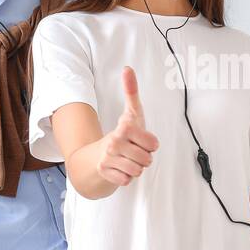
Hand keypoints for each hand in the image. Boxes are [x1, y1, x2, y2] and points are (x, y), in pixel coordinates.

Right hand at [95, 67, 159, 186]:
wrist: (96, 155)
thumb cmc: (122, 134)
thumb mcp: (131, 114)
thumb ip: (131, 92)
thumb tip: (128, 68)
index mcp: (125, 127)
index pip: (154, 145)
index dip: (151, 145)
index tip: (141, 140)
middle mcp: (114, 142)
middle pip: (147, 160)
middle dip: (143, 159)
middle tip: (133, 152)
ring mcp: (108, 158)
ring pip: (138, 171)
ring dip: (135, 169)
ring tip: (126, 160)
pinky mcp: (104, 172)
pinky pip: (127, 180)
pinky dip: (125, 178)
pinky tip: (119, 169)